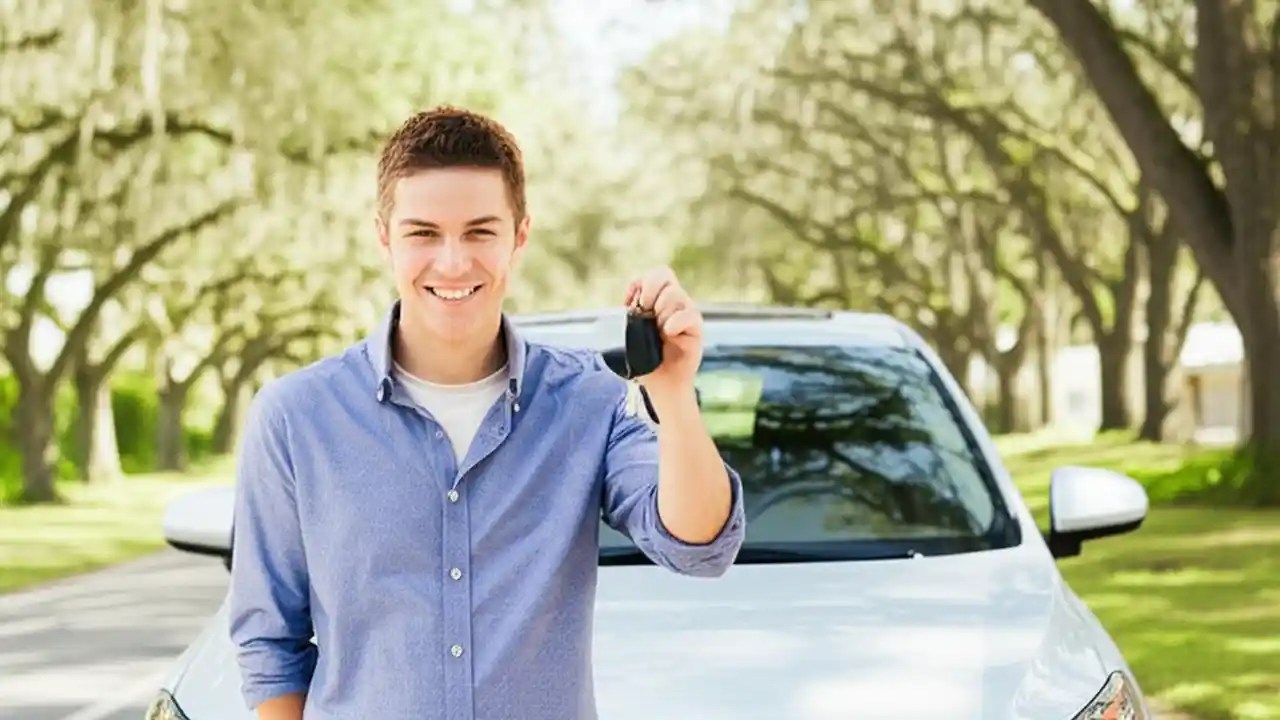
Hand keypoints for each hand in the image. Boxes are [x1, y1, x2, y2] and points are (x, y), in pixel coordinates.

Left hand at [624, 267, 702, 396]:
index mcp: (660, 299)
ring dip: (660, 313)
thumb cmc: (645, 359)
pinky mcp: (696, 330)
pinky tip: (667, 334)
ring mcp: (687, 314)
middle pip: (665, 279)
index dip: (643, 283)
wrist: (661, 385)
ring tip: (658, 332)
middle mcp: (676, 302)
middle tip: (645, 316)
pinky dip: (674, 323)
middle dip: (648, 296)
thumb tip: (626, 304)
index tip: (631, 303)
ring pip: (675, 295)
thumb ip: (629, 314)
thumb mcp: (630, 334)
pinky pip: (689, 314)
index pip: (659, 273)